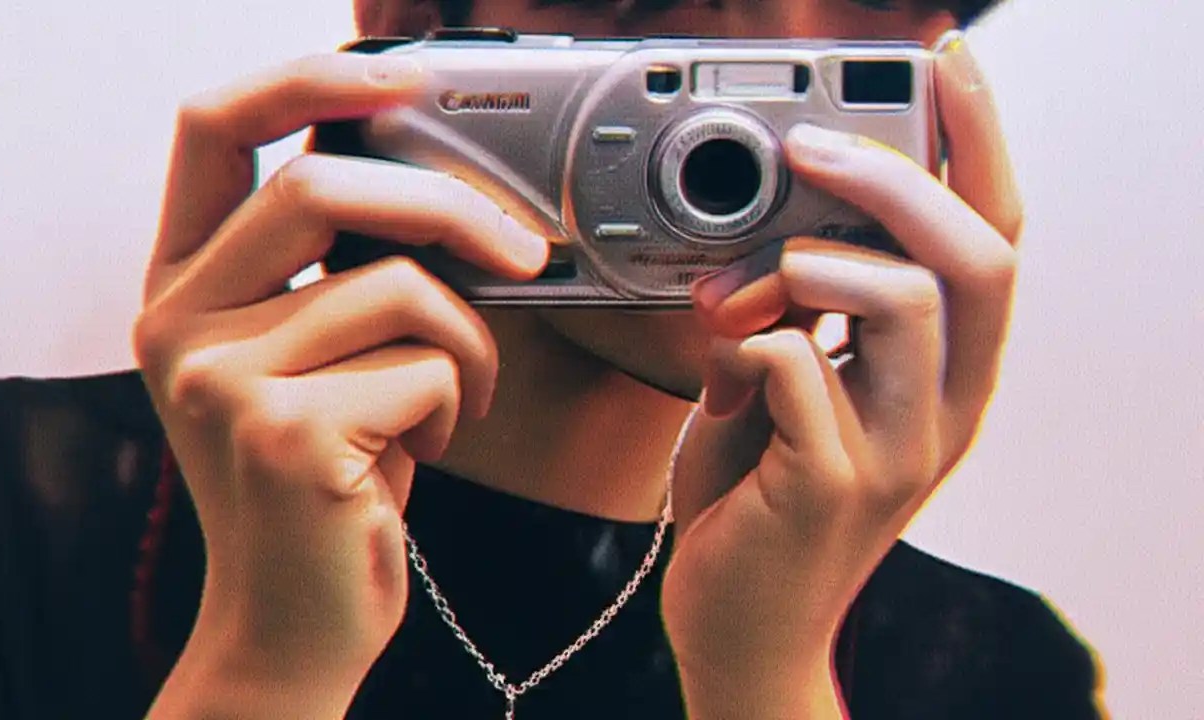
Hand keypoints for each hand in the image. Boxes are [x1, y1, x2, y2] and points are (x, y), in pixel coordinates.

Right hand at [132, 54, 548, 716]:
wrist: (294, 621)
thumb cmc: (323, 481)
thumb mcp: (305, 361)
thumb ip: (328, 273)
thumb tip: (443, 188)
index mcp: (181, 286)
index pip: (211, 128)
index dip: (303, 79)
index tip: (401, 80)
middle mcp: (176, 322)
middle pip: (323, 186)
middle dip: (450, 209)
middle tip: (525, 255)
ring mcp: (219, 377)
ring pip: (397, 287)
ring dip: (467, 343)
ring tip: (453, 399)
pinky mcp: (284, 433)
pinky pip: (425, 363)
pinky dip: (456, 399)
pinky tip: (424, 446)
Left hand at [661, 38, 1021, 717]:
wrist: (740, 627)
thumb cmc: (758, 502)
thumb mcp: (788, 394)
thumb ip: (794, 324)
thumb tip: (765, 254)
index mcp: (945, 379)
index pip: (993, 242)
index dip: (980, 146)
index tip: (947, 65)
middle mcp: (944, 411)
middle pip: (980, 258)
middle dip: (897, 179)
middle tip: (812, 149)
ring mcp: (897, 451)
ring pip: (908, 301)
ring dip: (810, 261)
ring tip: (737, 294)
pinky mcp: (830, 484)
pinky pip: (800, 368)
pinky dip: (749, 339)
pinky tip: (721, 367)